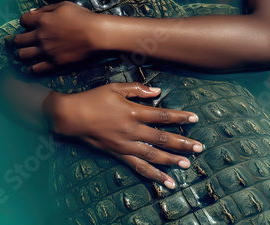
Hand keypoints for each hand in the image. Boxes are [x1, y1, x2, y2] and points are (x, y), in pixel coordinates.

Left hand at [12, 2, 104, 73]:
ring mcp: (46, 52)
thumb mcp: (63, 6)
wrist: (96, 35)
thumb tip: (31, 12)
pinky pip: (36, 69)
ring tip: (25, 53)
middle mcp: (40, 37)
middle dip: (18, 39)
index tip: (29, 24)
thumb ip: (45, 9)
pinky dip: (32, 68)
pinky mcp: (54, 64)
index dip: (25, 21)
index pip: (23, 20)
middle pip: (18, 40)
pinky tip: (34, 66)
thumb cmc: (82, 17)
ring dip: (22, 53)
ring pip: (23, 55)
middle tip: (22, 40)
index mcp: (42, 21)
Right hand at [43, 82, 202, 188]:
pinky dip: (153, 175)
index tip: (195, 119)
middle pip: (162, 138)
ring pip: (153, 155)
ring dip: (172, 160)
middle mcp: (131, 130)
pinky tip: (165, 181)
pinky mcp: (118, 154)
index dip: (180, 117)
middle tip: (199, 147)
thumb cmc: (92, 98)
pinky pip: (138, 166)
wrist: (70, 116)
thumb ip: (137, 89)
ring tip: (187, 164)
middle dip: (182, 143)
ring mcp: (125, 144)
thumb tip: (157, 91)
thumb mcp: (114, 87)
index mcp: (132, 112)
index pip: (162, 115)